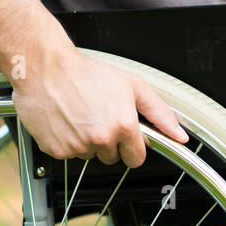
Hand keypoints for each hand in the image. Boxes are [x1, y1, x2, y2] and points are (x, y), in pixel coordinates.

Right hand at [11, 46, 188, 167]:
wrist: (45, 66)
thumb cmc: (86, 72)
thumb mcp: (132, 86)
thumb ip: (160, 113)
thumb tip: (180, 135)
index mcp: (123, 126)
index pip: (136, 158)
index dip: (131, 146)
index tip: (124, 136)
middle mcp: (101, 139)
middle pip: (112, 157)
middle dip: (109, 142)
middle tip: (98, 116)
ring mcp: (77, 147)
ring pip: (89, 155)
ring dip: (86, 141)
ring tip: (79, 114)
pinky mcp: (56, 150)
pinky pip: (67, 154)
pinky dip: (66, 141)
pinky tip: (65, 120)